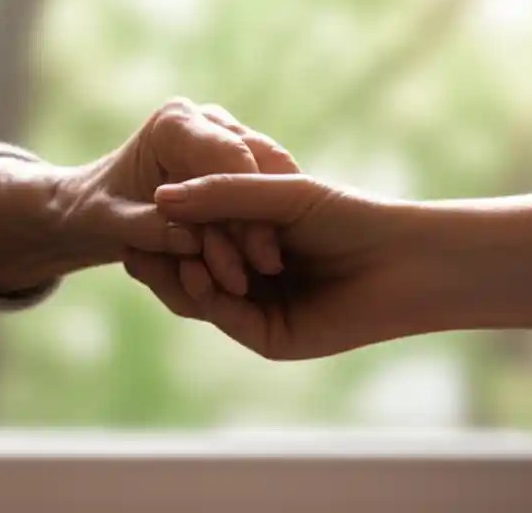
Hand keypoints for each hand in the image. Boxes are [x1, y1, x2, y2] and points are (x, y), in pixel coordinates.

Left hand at [0, 99, 294, 294]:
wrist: (92, 210)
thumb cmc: (94, 212)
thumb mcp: (108, 224)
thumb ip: (146, 229)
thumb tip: (193, 241)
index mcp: (175, 123)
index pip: (229, 158)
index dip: (247, 207)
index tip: (259, 256)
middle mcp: (208, 122)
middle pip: (258, 165)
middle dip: (262, 220)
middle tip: (265, 269)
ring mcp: (226, 141)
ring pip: (270, 179)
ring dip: (267, 226)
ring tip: (260, 272)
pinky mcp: (237, 166)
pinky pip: (264, 195)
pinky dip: (264, 228)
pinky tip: (258, 263)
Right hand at [131, 174, 441, 359]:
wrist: (402, 259)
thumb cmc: (349, 216)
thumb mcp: (277, 195)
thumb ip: (222, 195)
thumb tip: (161, 195)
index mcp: (256, 242)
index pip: (197, 236)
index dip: (167, 224)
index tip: (138, 205)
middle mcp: (254, 278)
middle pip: (192, 269)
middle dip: (161, 255)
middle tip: (129, 240)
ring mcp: (260, 309)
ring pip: (202, 297)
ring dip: (177, 276)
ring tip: (151, 254)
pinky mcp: (269, 337)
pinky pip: (224, 318)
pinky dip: (205, 298)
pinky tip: (196, 274)